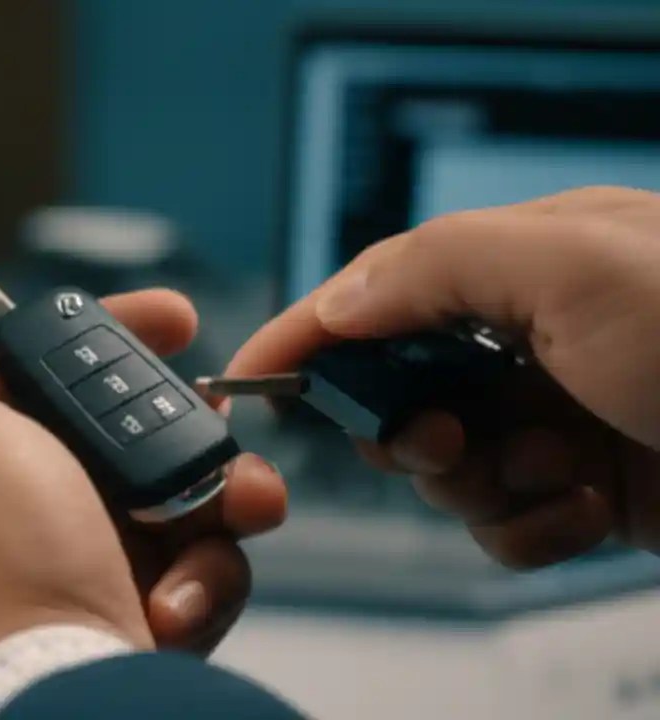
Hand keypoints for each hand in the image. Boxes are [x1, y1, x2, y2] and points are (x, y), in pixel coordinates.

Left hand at [0, 289, 286, 701]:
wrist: (61, 695)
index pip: (40, 370)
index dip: (106, 333)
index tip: (173, 320)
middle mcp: (21, 509)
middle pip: (120, 427)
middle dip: (181, 419)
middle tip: (216, 420)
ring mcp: (79, 564)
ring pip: (176, 493)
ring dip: (216, 496)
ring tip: (233, 508)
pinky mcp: (133, 612)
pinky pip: (196, 566)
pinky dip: (204, 578)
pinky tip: (174, 603)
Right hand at [228, 186, 659, 567]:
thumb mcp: (579, 265)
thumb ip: (443, 266)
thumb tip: (341, 303)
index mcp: (524, 261)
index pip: (381, 291)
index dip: (307, 334)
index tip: (248, 378)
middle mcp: (534, 336)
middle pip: (400, 390)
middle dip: (403, 429)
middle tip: (440, 439)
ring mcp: (561, 415)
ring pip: (446, 466)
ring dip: (477, 484)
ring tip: (543, 469)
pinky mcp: (591, 487)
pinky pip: (506, 523)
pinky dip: (530, 528)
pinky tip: (586, 508)